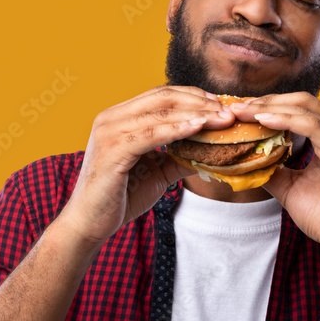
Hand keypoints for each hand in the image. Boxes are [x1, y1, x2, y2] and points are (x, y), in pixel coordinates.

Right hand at [60, 86, 234, 248]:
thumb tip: (211, 152)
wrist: (89, 224)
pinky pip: (151, 134)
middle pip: (163, 97)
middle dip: (200, 101)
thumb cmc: (119, 198)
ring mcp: (110, 131)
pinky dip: (177, 129)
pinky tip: (199, 128)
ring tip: (223, 119)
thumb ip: (179, 157)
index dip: (194, 96)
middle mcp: (112, 118)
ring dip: (196, 113)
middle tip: (229, 111)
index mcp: (120, 117)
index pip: (162, 95)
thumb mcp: (157, 173)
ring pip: (160, 112)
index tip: (222, 104)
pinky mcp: (112, 149)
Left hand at [231, 93, 319, 271]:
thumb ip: (273, 169)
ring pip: (306, 109)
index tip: (241, 110)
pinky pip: (313, 127)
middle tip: (236, 107)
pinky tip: (262, 121)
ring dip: (271, 108)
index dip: (271, 104)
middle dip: (267, 101)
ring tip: (244, 111)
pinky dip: (285, 120)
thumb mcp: (291, 188)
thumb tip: (244, 159)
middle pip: (303, 101)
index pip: (301, 108)